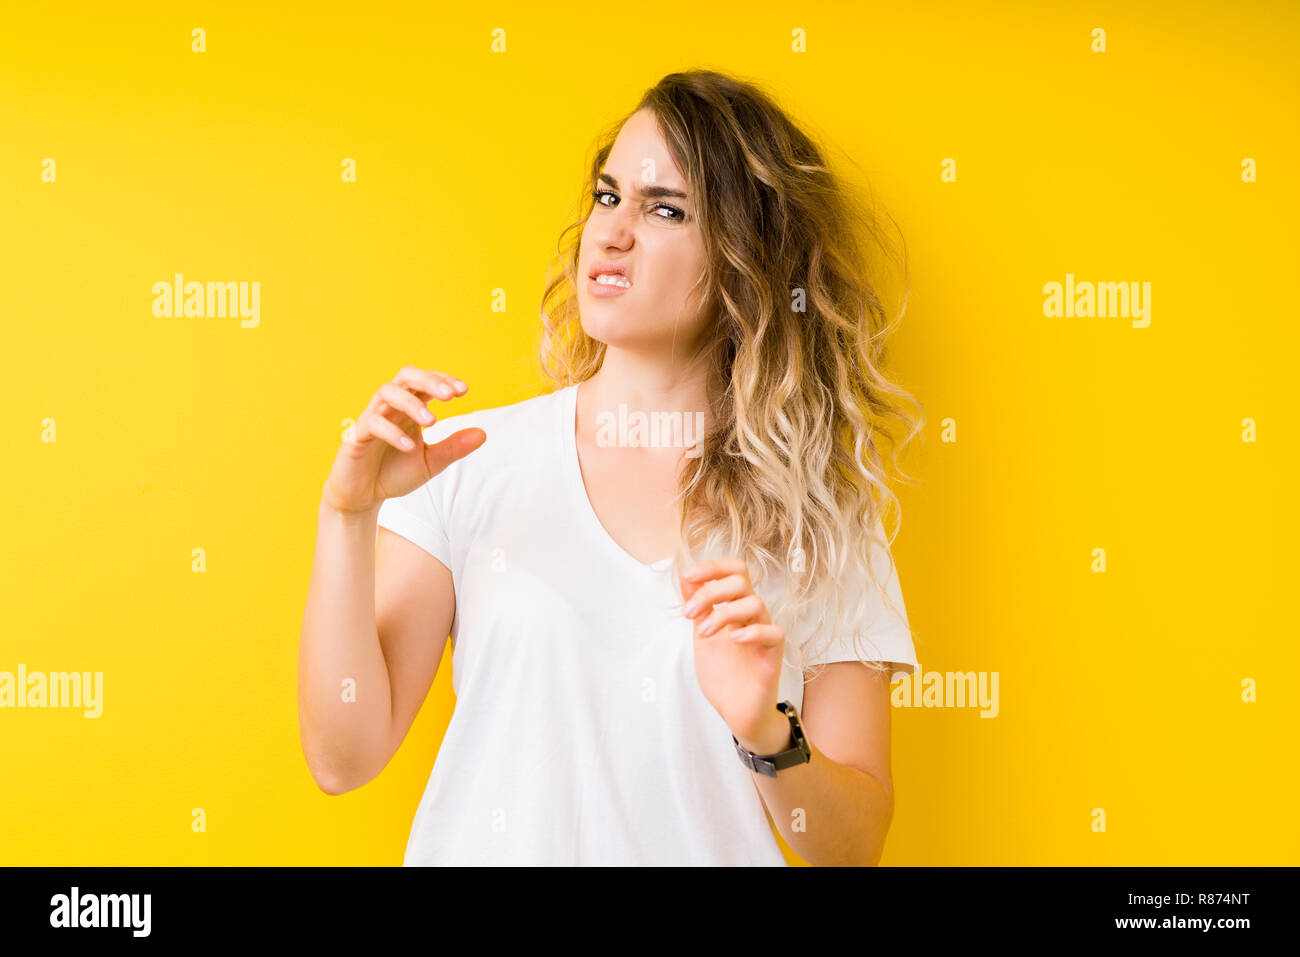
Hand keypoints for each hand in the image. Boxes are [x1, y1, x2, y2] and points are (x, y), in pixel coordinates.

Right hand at [322, 366, 485, 514]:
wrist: (363, 497)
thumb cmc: (394, 473)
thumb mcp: (430, 462)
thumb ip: (453, 447)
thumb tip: (483, 433)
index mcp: (409, 409)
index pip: (426, 382)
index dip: (444, 381)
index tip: (464, 390)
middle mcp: (390, 407)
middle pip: (406, 376)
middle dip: (429, 381)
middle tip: (450, 395)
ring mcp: (372, 418)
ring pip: (387, 392)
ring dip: (411, 403)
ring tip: (433, 422)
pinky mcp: (356, 436)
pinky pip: (372, 423)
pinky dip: (391, 432)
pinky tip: (409, 446)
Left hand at [680, 559, 789, 751]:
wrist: (735, 712)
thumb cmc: (724, 675)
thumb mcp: (703, 636)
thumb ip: (699, 608)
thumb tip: (687, 578)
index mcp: (736, 608)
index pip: (735, 571)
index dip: (713, 567)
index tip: (689, 577)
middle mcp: (752, 617)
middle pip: (742, 580)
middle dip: (711, 590)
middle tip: (688, 613)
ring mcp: (764, 634)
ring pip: (755, 603)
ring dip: (723, 613)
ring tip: (703, 633)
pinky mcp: (773, 655)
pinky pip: (774, 633)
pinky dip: (753, 632)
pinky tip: (733, 639)